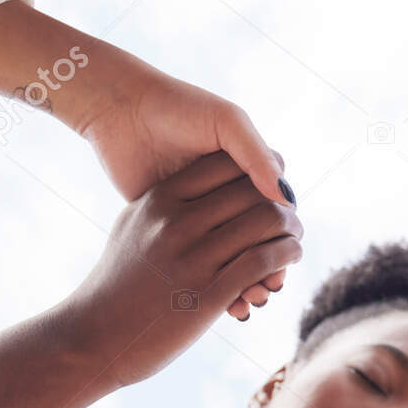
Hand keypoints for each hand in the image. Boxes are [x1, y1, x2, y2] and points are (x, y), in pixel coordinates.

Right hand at [59, 152, 302, 387]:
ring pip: (267, 222)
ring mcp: (192, 258)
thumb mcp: (133, 229)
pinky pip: (266, 260)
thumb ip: (166, 205)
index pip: (226, 164)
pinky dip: (288, 254)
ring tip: (294, 238)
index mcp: (158, 200)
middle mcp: (175, 223)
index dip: (258, 172)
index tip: (271, 186)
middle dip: (282, 202)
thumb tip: (208, 188)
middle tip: (291, 216)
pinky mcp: (208, 294)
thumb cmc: (117, 284)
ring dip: (291, 229)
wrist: (91, 337)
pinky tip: (290, 257)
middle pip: (253, 191)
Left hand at [75, 53, 293, 321]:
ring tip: (249, 300)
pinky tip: (219, 298)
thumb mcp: (225, 124)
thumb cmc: (177, 107)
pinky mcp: (170, 217)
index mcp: (247, 166)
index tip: (289, 256)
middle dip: (268, 264)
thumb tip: (286, 198)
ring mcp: (198, 206)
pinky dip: (209, 278)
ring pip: (229, 252)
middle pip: (258, 237)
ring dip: (243, 278)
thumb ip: (256, 156)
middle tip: (271, 288)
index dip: (286, 234)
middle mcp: (226, 189)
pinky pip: (196, 254)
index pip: (277, 208)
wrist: (118, 107)